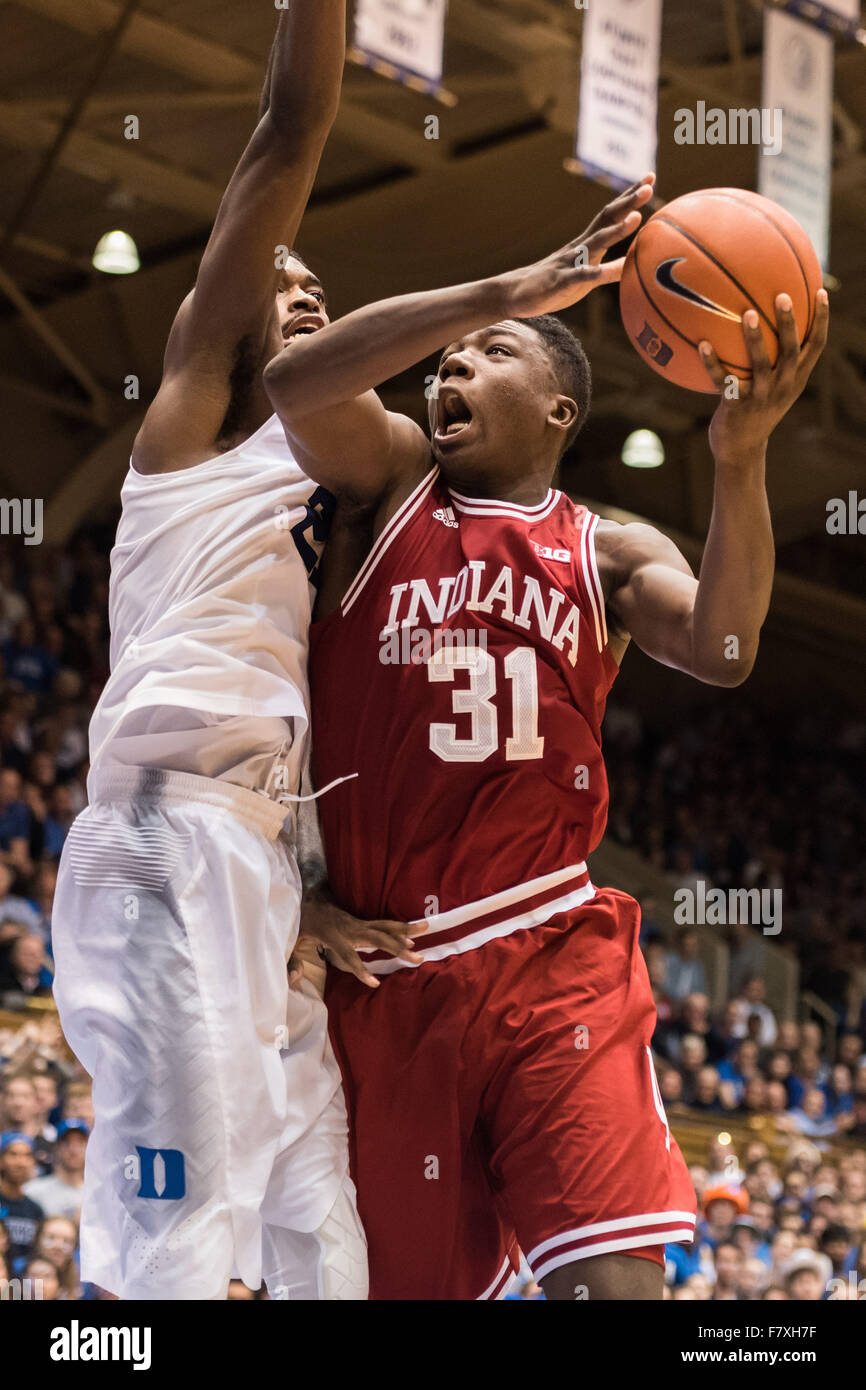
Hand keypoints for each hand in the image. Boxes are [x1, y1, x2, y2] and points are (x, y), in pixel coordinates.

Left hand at [299, 883, 426, 987]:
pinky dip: (400, 926)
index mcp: (330, 935)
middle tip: (417, 957)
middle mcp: (348, 928)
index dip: (360, 969)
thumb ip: (290, 961)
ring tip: (426, 929)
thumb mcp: (290, 941)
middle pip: (376, 938)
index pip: (348, 956)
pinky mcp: (360, 920)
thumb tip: (294, 978)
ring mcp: (355, 922)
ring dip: (405, 929)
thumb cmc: (296, 923)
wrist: (301, 898)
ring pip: (384, 926)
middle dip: (397, 947)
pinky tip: (415, 929)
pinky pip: (383, 923)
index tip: (375, 983)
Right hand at [501, 173, 654, 318]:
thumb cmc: (555, 286)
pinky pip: (579, 276)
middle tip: (649, 186)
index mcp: (588, 244)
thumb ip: (611, 270)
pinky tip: (608, 270)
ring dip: (616, 230)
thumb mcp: (587, 278)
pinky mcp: (560, 281)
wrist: (517, 294)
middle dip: (628, 202)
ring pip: (596, 243)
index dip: (630, 196)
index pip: (611, 214)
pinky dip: (595, 273)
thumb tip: (634, 263)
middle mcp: (580, 247)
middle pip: (606, 219)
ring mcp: (570, 262)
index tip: (650, 177)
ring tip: (637, 217)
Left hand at [702, 289, 828, 464]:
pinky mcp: (737, 407)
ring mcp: (760, 398)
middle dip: (789, 323)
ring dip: (754, 339)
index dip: (822, 320)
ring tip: (748, 313)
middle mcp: (782, 387)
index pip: (816, 346)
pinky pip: (723, 382)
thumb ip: (777, 360)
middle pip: (791, 351)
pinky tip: (702, 344)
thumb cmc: (756, 409)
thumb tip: (767, 322)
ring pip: (760, 365)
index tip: (821, 292)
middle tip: (782, 296)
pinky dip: (712, 363)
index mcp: (796, 379)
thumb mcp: (775, 386)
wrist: (742, 449)